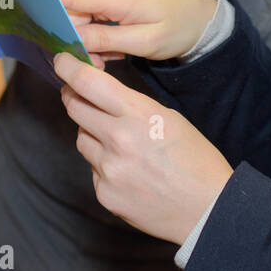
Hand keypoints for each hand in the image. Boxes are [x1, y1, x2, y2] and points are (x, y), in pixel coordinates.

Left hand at [55, 51, 233, 244]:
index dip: (69, 68)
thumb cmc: (196, 161)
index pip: (88, 83)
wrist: (208, 210)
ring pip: (81, 139)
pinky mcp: (105, 194)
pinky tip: (129, 172)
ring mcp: (109, 169)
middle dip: (73, 96)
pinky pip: (93, 169)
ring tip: (121, 143)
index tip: (62, 61)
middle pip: (75, 107)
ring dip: (92, 134)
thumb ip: (131, 106)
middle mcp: (117, 140)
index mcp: (138, 114)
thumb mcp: (169, 118)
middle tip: (77, 93)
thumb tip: (101, 98)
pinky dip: (104, 165)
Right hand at [57, 0, 217, 62]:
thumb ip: (108, 38)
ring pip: (82, 21)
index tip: (34, 29)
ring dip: (89, 43)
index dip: (45, 9)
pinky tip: (114, 51)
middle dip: (77, 42)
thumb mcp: (145, 41)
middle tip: (97, 66)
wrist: (200, 16)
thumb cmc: (178, 27)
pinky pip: (94, 20)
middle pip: (72, 15)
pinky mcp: (112, 1)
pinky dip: (99, 38)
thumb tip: (74, 39)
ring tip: (110, 60)